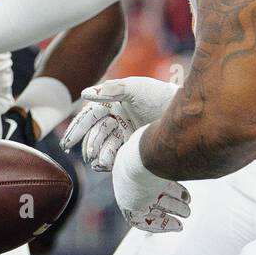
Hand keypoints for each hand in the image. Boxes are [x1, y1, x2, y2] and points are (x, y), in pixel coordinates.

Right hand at [60, 77, 178, 170]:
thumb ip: (111, 89)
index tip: (67, 144)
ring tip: (101, 162)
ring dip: (99, 155)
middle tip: (88, 156)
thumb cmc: (159, 95)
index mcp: (111, 104)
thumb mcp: (136, 88)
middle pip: (94, 135)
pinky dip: (110, 162)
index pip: (88, 118)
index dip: (76, 130)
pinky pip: (116, 157)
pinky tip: (109, 166)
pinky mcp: (133, 148)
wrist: (188, 112)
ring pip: (104, 148)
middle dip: (89, 146)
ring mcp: (124, 134)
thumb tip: (84, 94)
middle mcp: (115, 120)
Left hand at [111, 128, 190, 232]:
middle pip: (154, 190)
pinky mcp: (128, 205)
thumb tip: (204, 134)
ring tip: (187, 213)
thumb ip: (185, 144)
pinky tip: (177, 226)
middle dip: (173, 198)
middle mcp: (131, 174)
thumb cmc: (161, 145)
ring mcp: (128, 189)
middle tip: (188, 203)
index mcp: (138, 157)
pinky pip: (142, 220)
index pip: (154, 174)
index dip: (172, 182)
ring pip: (151, 205)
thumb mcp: (174, 143)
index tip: (186, 189)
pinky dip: (160, 224)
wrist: (143, 156)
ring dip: (171, 210)